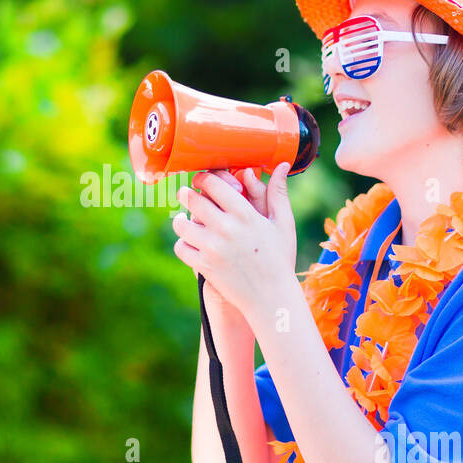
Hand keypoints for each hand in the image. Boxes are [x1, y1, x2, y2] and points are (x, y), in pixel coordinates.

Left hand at [171, 163, 297, 325]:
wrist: (271, 297)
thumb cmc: (279, 258)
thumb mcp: (283, 224)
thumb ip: (277, 193)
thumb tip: (282, 164)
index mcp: (245, 214)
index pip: (213, 183)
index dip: (203, 178)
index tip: (201, 180)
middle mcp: (226, 228)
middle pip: (192, 199)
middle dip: (186, 193)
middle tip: (186, 194)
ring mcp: (212, 248)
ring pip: (181, 223)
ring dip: (180, 219)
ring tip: (183, 219)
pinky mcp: (204, 266)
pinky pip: (181, 247)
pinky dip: (182, 243)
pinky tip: (189, 242)